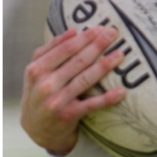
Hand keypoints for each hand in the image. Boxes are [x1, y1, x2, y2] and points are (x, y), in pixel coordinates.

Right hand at [20, 26, 126, 154]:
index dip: (84, 38)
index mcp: (36, 69)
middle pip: (77, 61)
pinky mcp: (68, 115)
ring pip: (85, 79)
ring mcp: (57, 101)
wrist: (35, 129)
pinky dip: (107, 98)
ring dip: (104, 66)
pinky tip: (122, 92)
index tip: (100, 28)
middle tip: (113, 34)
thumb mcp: (36, 72)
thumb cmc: (39, 93)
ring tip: (120, 55)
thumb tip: (72, 31)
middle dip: (97, 45)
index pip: (64, 49)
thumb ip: (50, 50)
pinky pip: (91, 105)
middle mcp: (45, 84)